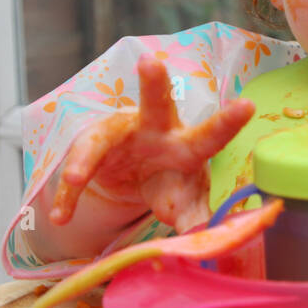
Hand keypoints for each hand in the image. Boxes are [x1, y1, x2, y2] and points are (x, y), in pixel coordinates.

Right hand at [48, 54, 254, 234]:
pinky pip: (76, 174)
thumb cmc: (169, 179)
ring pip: (100, 138)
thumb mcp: (184, 199)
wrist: (133, 171)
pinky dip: (67, 196)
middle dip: (154, 84)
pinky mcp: (90, 149)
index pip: (212, 134)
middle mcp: (154, 129)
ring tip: (74, 178)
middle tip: (150, 64)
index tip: (247, 106)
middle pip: (156, 103)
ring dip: (85, 158)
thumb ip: (196, 219)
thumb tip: (210, 244)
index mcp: (187, 144)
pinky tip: (60, 216)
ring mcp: (119, 134)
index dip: (228, 122)